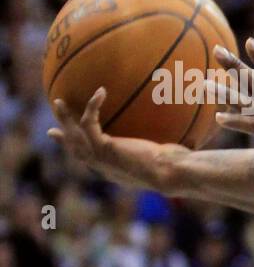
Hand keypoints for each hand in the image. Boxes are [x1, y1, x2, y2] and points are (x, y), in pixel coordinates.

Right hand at [47, 89, 178, 189]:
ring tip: (58, 102)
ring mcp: (101, 159)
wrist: (172, 174)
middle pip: (76, 153)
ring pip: (74, 137)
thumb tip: (189, 140)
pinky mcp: (103, 148)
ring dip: (64, 119)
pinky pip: (88, 122)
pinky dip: (91, 106)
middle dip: (64, 142)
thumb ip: (166, 152)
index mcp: (116, 172)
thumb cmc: (177, 168)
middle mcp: (105, 168)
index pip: (94, 164)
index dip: (83, 155)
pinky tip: (100, 92)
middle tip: (52, 132)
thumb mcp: (167, 159)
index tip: (78, 150)